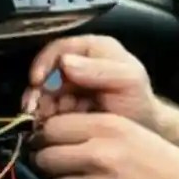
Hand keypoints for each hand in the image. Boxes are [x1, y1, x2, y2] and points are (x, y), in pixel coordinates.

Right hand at [23, 35, 157, 128]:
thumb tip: (65, 63)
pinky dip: (46, 118)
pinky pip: (47, 109)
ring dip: (41, 107)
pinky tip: (51, 127)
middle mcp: (79, 64)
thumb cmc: (139, 102)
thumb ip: (100, 69)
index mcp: (94, 49)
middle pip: (46, 72)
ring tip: (46, 121)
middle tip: (36, 109)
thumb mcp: (128, 81)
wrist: (142, 130)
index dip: (44, 63)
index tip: (37, 81)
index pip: (59, 48)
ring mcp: (70, 86)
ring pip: (43, 93)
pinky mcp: (65, 106)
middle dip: (39, 91)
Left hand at [33, 113, 178, 178]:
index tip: (48, 142)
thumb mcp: (140, 136)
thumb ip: (101, 131)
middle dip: (46, 161)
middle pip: (44, 157)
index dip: (45, 135)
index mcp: (110, 129)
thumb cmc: (174, 171)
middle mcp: (98, 156)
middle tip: (58, 166)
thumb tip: (61, 134)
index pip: (52, 127)